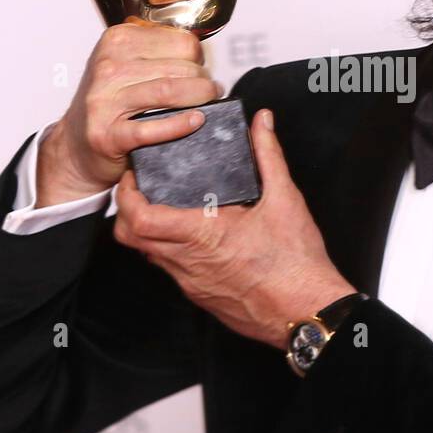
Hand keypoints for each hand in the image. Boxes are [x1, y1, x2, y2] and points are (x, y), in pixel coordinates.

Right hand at [37, 18, 222, 206]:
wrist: (76, 145)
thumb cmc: (108, 103)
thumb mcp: (124, 64)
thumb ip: (155, 53)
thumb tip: (200, 53)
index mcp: (116, 41)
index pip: (179, 41)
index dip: (197, 56)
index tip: (200, 67)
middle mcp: (108, 67)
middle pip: (180, 68)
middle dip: (203, 81)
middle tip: (209, 90)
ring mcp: (105, 101)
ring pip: (168, 91)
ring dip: (199, 98)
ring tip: (208, 103)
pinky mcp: (107, 134)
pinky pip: (151, 128)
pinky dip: (179, 125)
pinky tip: (195, 121)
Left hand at [112, 108, 356, 348]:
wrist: (306, 310)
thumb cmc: (295, 261)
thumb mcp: (284, 199)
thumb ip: (268, 154)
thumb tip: (262, 122)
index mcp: (201, 235)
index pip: (138, 219)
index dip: (126, 196)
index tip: (134, 177)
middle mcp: (187, 263)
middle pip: (130, 238)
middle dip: (127, 211)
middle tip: (142, 190)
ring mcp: (191, 284)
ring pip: (149, 256)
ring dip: (148, 232)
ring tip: (166, 207)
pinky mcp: (201, 297)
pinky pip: (171, 272)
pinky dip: (170, 251)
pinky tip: (193, 238)